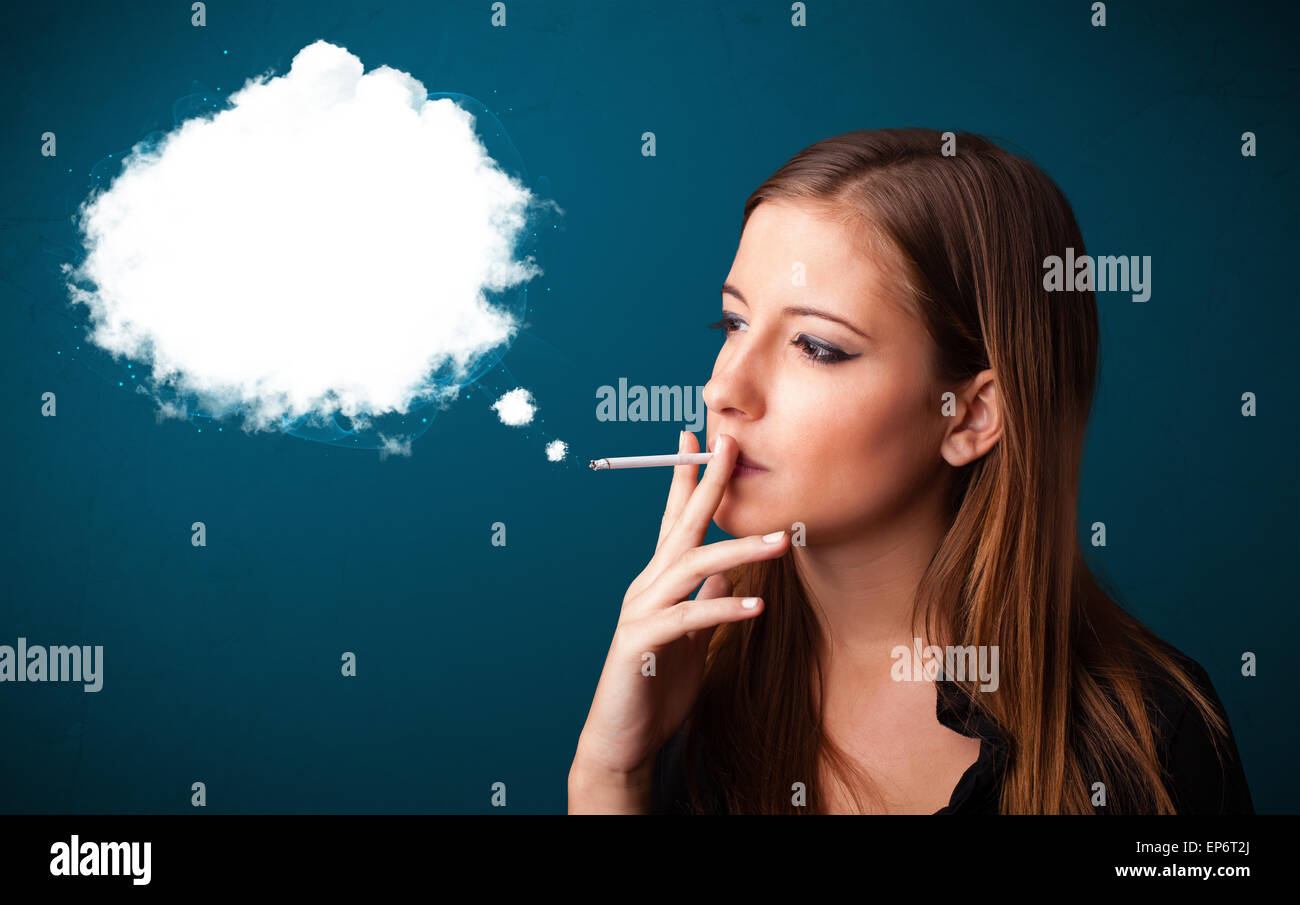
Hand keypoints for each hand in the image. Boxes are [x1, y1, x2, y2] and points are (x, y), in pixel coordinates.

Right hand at [568, 430, 788, 811]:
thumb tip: (728, 574)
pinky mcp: (640, 645)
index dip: (687, 480)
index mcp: (657, 583)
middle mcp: (645, 588)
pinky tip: (756, 603)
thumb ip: (703, 602)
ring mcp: (640, 614)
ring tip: (780, 540)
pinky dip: (723, 608)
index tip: (700, 440)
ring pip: (689, 567)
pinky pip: (687, 619)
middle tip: (732, 447)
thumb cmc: (655, 689)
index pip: (673, 521)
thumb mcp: (689, 638)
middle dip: (707, 485)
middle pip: (679, 527)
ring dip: (737, 549)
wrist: (621, 741)